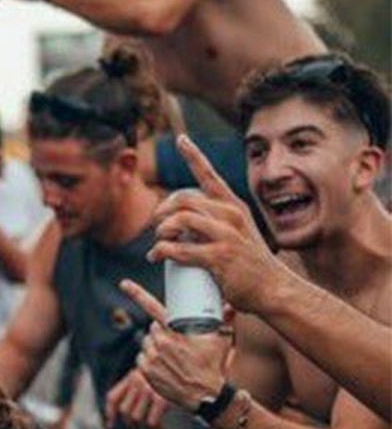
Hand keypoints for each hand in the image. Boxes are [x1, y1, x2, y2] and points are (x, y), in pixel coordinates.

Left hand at [103, 366, 169, 428]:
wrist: (188, 362)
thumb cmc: (174, 366)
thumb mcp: (154, 369)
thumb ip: (141, 380)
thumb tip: (130, 399)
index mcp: (133, 376)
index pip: (113, 397)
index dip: (110, 414)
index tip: (110, 425)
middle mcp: (137, 381)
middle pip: (124, 411)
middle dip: (131, 423)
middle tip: (141, 427)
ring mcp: (148, 390)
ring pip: (136, 418)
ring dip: (144, 427)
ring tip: (154, 428)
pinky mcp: (162, 399)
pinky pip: (152, 422)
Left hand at [119, 280, 230, 412]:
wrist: (206, 396)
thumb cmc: (214, 366)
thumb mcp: (222, 340)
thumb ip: (225, 320)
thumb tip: (231, 306)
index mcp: (174, 332)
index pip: (152, 307)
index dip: (136, 293)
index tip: (124, 283)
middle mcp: (159, 343)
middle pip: (153, 328)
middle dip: (163, 332)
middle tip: (177, 343)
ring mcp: (151, 358)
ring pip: (147, 343)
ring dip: (156, 347)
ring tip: (173, 357)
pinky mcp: (145, 372)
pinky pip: (142, 359)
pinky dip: (150, 360)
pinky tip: (165, 366)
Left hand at [148, 137, 278, 311]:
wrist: (273, 289)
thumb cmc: (249, 264)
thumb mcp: (237, 234)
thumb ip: (215, 223)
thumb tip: (183, 222)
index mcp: (233, 207)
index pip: (210, 175)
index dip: (193, 155)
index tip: (181, 139)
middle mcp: (230, 215)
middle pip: (184, 200)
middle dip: (163, 210)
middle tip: (156, 226)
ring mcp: (226, 235)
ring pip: (181, 221)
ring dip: (161, 231)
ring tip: (157, 242)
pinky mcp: (219, 257)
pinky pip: (180, 249)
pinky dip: (162, 252)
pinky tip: (157, 257)